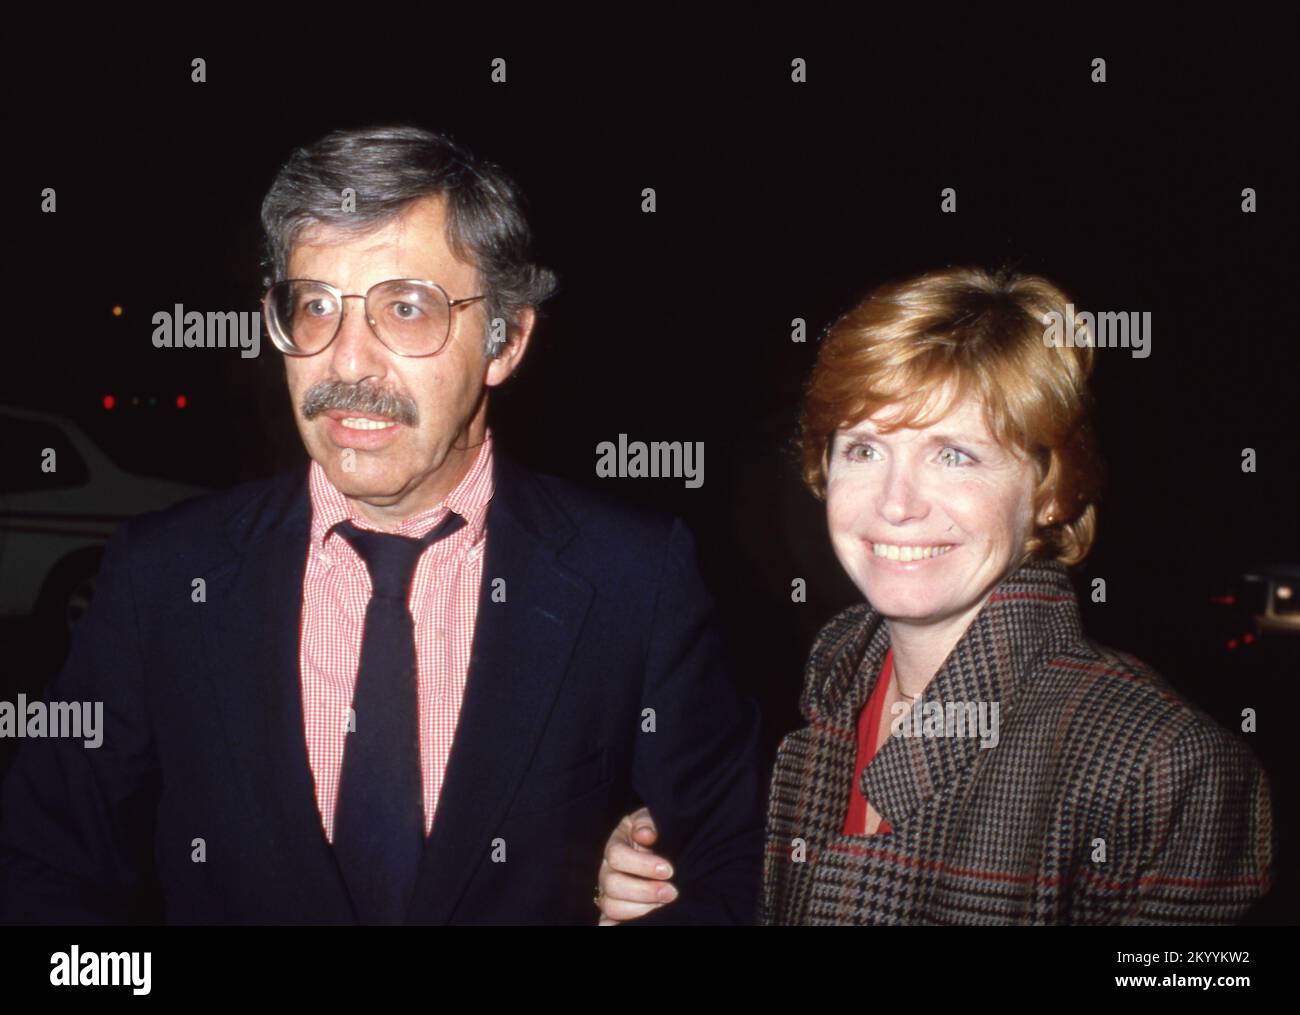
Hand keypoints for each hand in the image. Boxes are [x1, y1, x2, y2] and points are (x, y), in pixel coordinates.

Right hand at [596, 807, 676, 924]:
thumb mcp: (652, 821)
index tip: (668, 870)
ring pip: (611, 907)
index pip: (616, 855)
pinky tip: (644, 922)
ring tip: (665, 907)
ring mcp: (609, 894)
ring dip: (640, 910)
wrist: (660, 850)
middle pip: (612, 885)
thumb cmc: (656, 835)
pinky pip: (607, 923)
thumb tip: (646, 834)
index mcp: (615, 847)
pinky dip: (617, 926)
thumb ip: (648, 822)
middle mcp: (607, 871)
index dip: (642, 865)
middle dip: (645, 891)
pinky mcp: (614, 912)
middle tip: (672, 892)